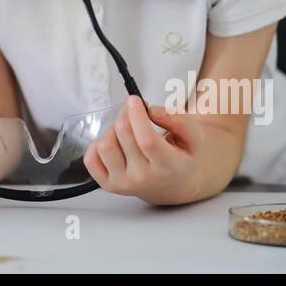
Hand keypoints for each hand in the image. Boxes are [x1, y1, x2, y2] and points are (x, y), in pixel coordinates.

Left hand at [83, 96, 205, 204]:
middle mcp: (143, 178)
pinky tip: (115, 141)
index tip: (134, 100)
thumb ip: (178, 120)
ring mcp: (123, 184)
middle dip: (126, 113)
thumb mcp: (194, 136)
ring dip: (112, 128)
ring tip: (126, 128)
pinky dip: (97, 144)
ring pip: (104, 145)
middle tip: (133, 109)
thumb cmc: (184, 158)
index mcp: (168, 167)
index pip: (146, 141)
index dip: (137, 116)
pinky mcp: (108, 185)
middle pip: (124, 135)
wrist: (177, 185)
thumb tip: (152, 110)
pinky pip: (91, 159)